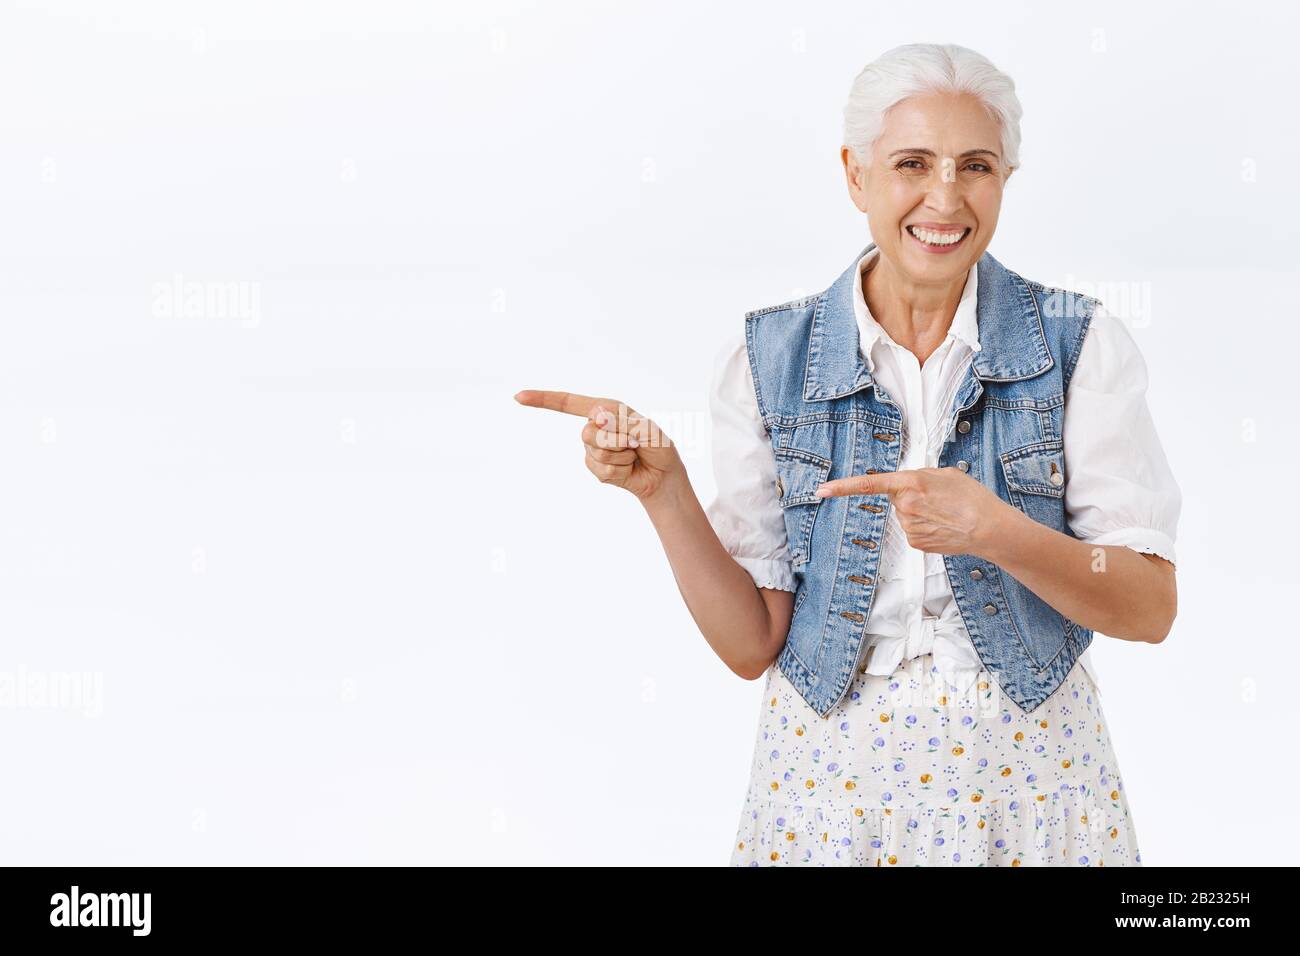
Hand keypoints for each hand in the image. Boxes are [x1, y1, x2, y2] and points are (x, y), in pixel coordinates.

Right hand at [513, 389, 684, 502]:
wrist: (663, 475)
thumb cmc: (657, 446)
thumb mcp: (645, 428)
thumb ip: (620, 422)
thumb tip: (594, 417)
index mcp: (605, 409)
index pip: (569, 402)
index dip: (543, 399)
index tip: (518, 397)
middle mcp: (596, 427)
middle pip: (587, 433)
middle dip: (615, 440)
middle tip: (634, 443)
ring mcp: (594, 449)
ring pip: (597, 452)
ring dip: (621, 455)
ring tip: (633, 454)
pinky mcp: (596, 469)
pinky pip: (602, 469)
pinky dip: (621, 469)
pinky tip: (629, 468)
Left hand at [814, 466, 1014, 557]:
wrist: (988, 528)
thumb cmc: (971, 497)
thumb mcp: (945, 473)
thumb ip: (919, 476)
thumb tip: (906, 485)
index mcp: (910, 483)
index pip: (869, 484)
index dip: (842, 487)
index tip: (822, 490)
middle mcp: (904, 506)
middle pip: (895, 497)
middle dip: (911, 495)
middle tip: (937, 497)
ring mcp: (908, 527)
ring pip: (904, 514)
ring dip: (919, 512)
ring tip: (944, 512)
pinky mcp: (915, 543)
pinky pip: (912, 529)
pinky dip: (925, 526)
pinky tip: (943, 525)